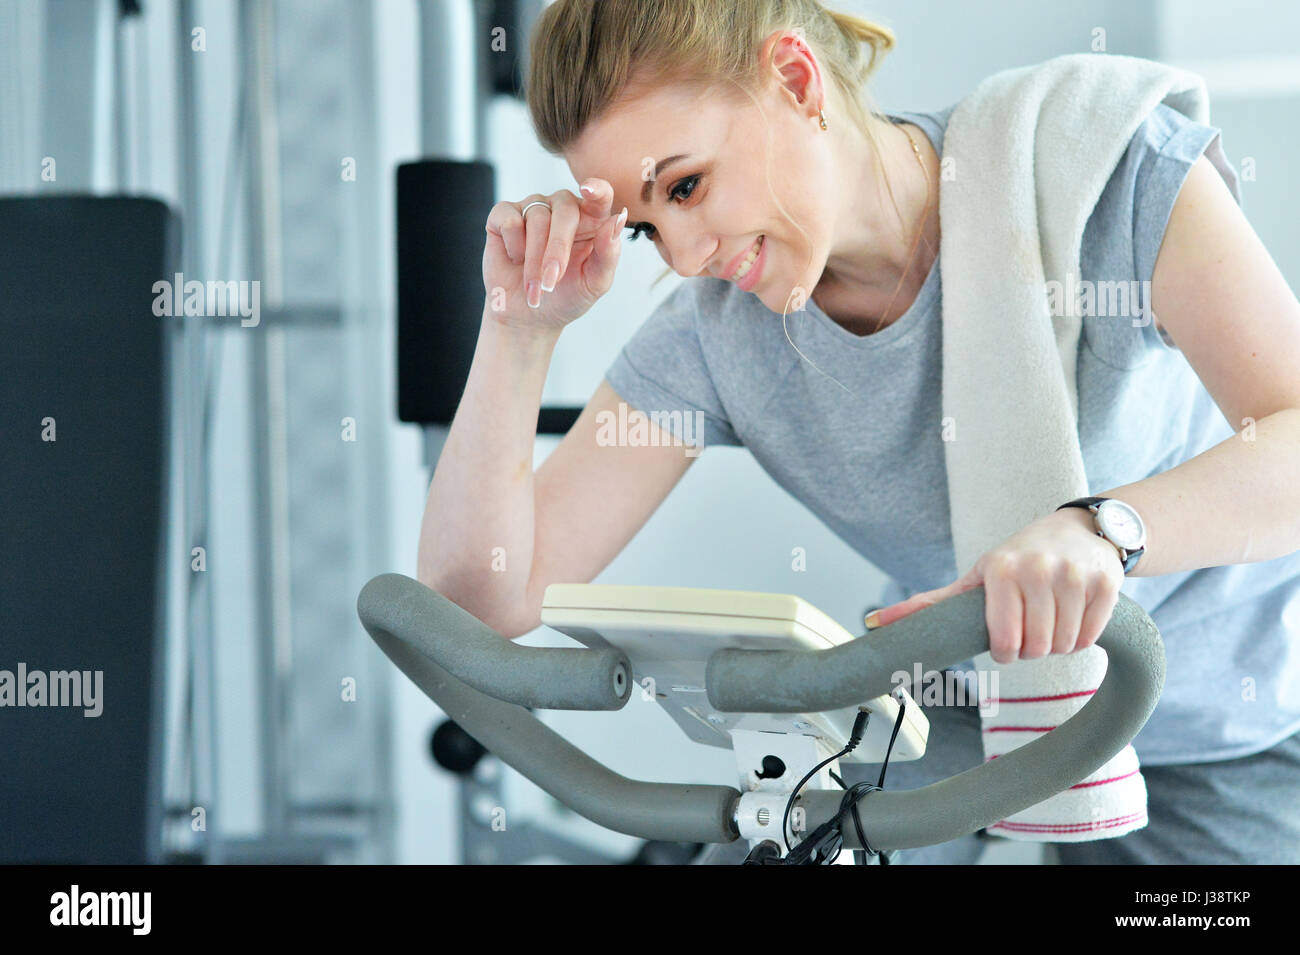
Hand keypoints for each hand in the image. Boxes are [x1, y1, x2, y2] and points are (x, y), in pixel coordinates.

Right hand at [482, 178, 626, 331]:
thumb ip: (609, 253)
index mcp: (592, 220)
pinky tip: (516, 260)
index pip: (600, 195)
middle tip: (550, 283)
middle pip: (565, 211)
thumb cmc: (566, 297)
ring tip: (534, 288)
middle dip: (557, 250)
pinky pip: (509, 219)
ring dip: (534, 260)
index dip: (597, 189)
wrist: (528, 317)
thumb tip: (618, 219)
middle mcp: (564, 208)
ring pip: (536, 218)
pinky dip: (513, 246)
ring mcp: (534, 207)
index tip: (589, 190)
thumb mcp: (594, 283)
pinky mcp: (505, 214)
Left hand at [864, 509, 1125, 663]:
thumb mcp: (974, 578)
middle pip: (1036, 649)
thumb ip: (928, 605)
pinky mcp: (1106, 583)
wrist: (1080, 530)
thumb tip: (871, 623)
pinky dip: (1083, 636)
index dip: (1005, 651)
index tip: (1006, 640)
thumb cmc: (1018, 560)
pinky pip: (1092, 636)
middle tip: (1031, 626)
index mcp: (999, 569)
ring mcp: (1074, 575)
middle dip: (1032, 648)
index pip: (1004, 642)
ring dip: (1058, 643)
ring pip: (1065, 646)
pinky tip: (1074, 613)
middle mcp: (1037, 569)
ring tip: (1051, 617)